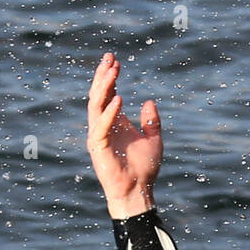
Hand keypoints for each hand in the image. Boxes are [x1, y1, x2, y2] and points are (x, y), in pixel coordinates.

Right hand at [87, 52, 162, 217]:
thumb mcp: (153, 140)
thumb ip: (151, 122)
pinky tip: (117, 98)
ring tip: (112, 71)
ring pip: (96, 105)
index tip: (115, 60)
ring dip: (104, 87)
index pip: (108, 94)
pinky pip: (101, 125)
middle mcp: (104, 126)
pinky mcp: (98, 147)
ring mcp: (99, 135)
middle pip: (99, 95)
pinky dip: (109, 112)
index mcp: (114, 122)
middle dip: (103, 76)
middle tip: (110, 58)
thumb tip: (149, 102)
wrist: (138, 191)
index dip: (110, 77)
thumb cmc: (144, 169)